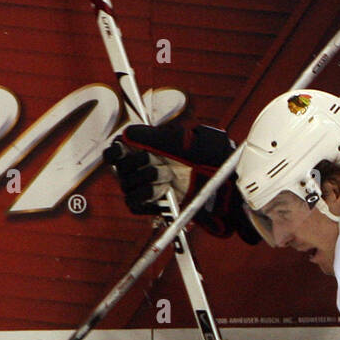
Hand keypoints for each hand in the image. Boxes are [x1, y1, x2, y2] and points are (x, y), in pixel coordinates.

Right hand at [104, 122, 259, 243]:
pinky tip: (160, 192)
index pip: (119, 149)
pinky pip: (133, 203)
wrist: (223, 186)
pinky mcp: (153, 205)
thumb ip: (153, 137)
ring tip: (166, 178)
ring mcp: (149, 187)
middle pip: (120, 167)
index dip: (116, 150)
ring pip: (126, 185)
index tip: (120, 149)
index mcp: (150, 149)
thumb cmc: (207, 159)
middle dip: (136, 164)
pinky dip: (145, 197)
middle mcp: (146, 168)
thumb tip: (128, 133)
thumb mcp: (182, 142)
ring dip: (145, 180)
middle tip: (157, 164)